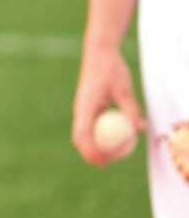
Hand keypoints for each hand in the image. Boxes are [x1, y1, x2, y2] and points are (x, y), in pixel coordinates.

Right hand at [71, 47, 145, 166]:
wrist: (99, 53)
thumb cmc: (111, 70)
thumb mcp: (125, 90)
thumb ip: (130, 110)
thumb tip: (139, 129)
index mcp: (85, 107)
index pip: (82, 135)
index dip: (90, 151)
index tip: (103, 162)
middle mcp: (80, 110)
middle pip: (80, 138)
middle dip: (90, 153)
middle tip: (106, 164)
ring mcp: (83, 108)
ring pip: (84, 133)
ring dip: (95, 145)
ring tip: (112, 155)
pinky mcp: (89, 106)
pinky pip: (91, 125)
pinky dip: (100, 135)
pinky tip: (116, 137)